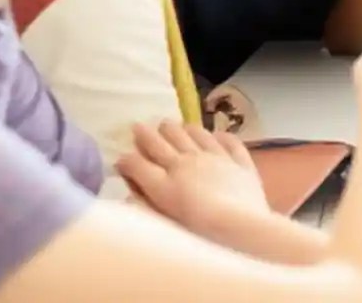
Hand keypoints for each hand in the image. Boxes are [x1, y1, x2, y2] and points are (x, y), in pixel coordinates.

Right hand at [115, 121, 269, 237]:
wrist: (241, 227)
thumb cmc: (199, 236)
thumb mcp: (164, 226)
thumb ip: (144, 210)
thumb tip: (128, 198)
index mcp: (164, 183)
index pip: (137, 164)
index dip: (126, 160)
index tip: (120, 160)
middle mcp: (187, 163)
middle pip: (162, 142)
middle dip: (147, 134)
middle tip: (139, 126)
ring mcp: (215, 158)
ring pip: (195, 134)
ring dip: (181, 129)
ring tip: (174, 125)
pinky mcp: (240, 162)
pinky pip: (229, 142)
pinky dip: (221, 136)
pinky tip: (217, 134)